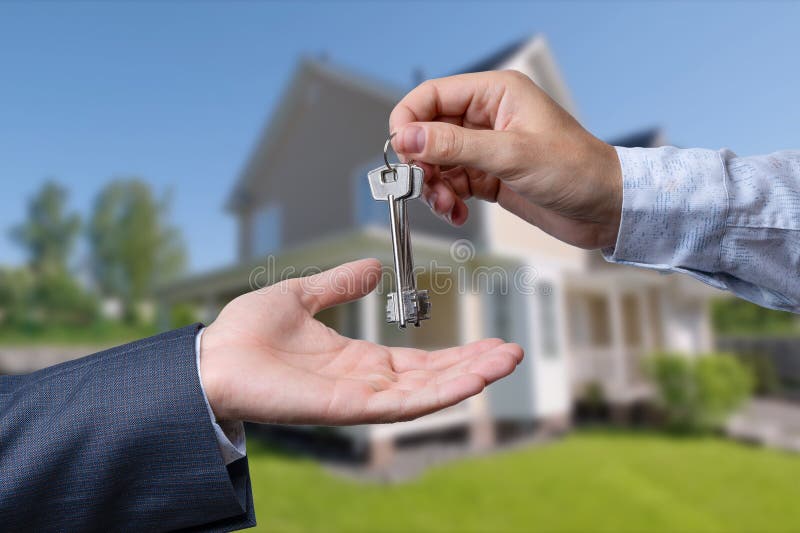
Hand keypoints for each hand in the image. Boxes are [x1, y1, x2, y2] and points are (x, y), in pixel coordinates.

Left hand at [200, 259, 522, 424]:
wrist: (211, 357)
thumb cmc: (246, 333)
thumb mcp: (303, 295)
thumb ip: (340, 284)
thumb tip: (372, 269)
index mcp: (357, 360)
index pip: (420, 361)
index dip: (456, 353)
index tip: (488, 341)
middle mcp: (364, 383)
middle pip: (433, 378)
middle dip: (474, 366)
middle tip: (513, 352)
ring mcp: (358, 398)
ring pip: (426, 393)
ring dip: (469, 377)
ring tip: (507, 361)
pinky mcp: (346, 408)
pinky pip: (402, 405)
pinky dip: (440, 393)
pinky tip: (471, 380)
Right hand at [389, 70, 622, 248]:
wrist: (606, 208)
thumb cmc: (577, 170)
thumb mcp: (511, 155)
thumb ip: (455, 146)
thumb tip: (408, 136)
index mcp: (496, 94)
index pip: (433, 96)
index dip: (409, 120)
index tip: (400, 150)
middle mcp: (487, 117)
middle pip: (429, 132)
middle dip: (421, 162)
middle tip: (423, 186)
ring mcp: (487, 148)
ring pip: (437, 161)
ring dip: (433, 186)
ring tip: (446, 205)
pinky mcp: (489, 175)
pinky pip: (451, 183)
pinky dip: (447, 200)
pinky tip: (457, 212)